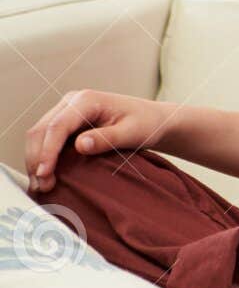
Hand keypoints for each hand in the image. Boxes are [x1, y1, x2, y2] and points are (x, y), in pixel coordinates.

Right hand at [25, 90, 169, 194]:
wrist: (153, 119)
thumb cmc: (147, 124)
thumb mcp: (133, 133)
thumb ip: (107, 138)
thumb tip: (79, 146)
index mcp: (87, 100)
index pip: (58, 126)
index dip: (47, 151)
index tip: (44, 173)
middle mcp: (71, 102)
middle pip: (41, 130)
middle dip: (37, 159)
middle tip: (42, 187)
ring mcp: (66, 111)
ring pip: (39, 135)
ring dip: (36, 160)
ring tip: (41, 186)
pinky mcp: (67, 123)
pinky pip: (47, 139)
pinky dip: (42, 157)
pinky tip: (45, 176)